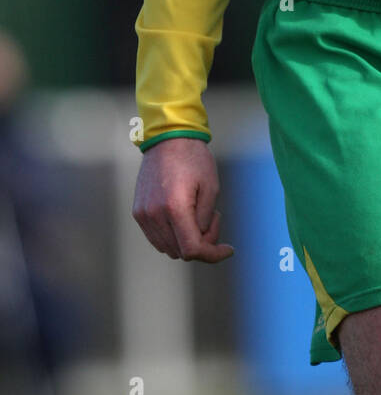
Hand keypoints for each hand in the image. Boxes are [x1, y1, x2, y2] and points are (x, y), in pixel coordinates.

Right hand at [132, 137, 233, 260]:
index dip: (212, 255)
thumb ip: (206, 220)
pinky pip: (157, 237)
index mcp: (174, 208)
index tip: (228, 249)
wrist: (168, 139)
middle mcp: (154, 215)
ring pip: (168, 248)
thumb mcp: (211, 188)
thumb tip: (201, 242)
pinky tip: (184, 215)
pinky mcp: (138, 212)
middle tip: (213, 218)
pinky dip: (173, 235)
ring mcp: (143, 215)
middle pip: (180, 251)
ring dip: (186, 240)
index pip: (191, 250)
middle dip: (202, 243)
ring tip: (198, 213)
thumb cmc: (194, 159)